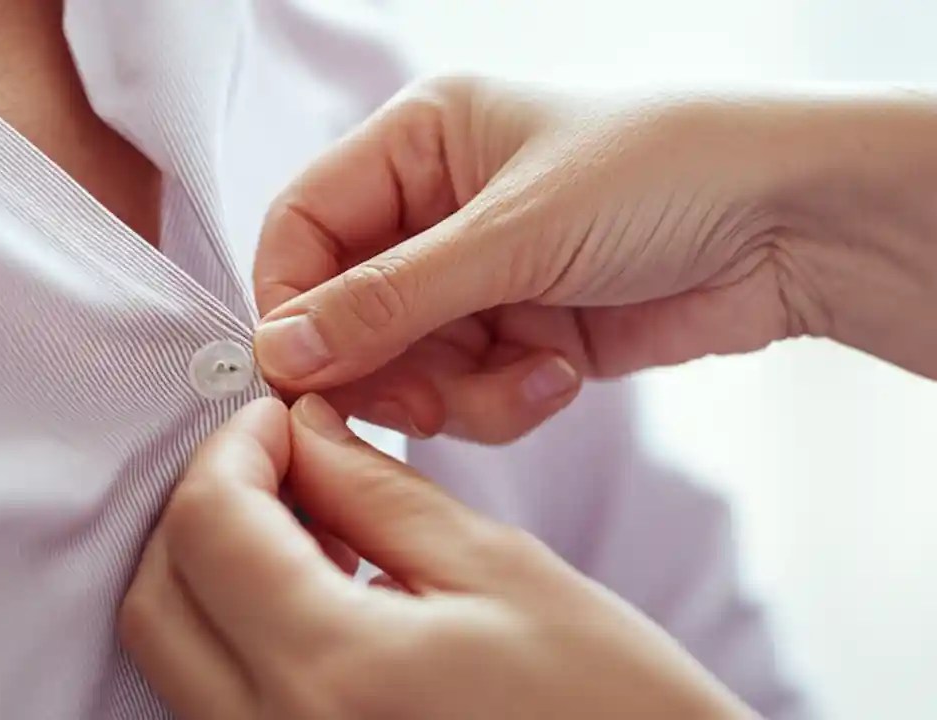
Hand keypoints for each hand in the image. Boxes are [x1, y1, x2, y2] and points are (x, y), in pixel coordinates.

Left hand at [119, 397, 753, 719]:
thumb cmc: (612, 705)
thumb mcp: (501, 572)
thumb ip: (378, 491)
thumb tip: (300, 428)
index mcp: (332, 672)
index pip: (209, 526)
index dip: (233, 448)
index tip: (281, 417)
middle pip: (157, 597)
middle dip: (205, 504)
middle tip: (284, 462)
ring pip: (171, 652)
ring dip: (213, 568)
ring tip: (313, 530)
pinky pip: (210, 701)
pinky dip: (231, 630)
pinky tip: (313, 599)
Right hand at [253, 78, 936, 440]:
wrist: (794, 228)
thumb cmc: (659, 177)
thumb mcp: (511, 233)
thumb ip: (386, 299)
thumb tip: (280, 350)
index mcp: (418, 143)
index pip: (302, 226)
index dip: (290, 301)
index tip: (298, 372)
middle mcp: (436, 211)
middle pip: (345, 311)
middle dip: (382, 365)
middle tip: (418, 396)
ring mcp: (477, 279)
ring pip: (404, 367)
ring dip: (454, 391)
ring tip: (525, 373)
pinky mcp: (518, 337)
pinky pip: (466, 395)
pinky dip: (504, 401)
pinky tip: (561, 375)